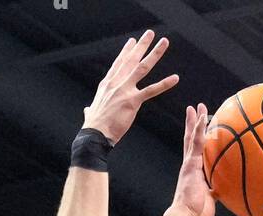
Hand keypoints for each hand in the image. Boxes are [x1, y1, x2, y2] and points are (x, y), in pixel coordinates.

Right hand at [83, 30, 178, 145]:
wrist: (95, 134)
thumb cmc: (93, 126)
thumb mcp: (91, 112)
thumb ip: (91, 109)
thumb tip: (88, 110)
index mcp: (107, 84)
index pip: (119, 63)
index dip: (126, 51)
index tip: (133, 41)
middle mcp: (116, 83)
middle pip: (132, 59)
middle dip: (142, 45)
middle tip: (150, 33)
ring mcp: (125, 90)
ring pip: (143, 67)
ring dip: (155, 53)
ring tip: (164, 42)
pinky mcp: (133, 101)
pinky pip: (152, 90)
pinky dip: (164, 84)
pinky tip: (175, 78)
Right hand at [172, 105, 215, 215]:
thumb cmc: (198, 214)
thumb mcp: (211, 199)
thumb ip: (216, 191)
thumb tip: (226, 190)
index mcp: (194, 173)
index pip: (196, 152)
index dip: (198, 140)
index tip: (201, 129)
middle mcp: (190, 165)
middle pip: (191, 140)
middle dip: (194, 125)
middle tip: (196, 110)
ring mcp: (189, 163)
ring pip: (192, 138)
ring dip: (196, 121)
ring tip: (198, 106)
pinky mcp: (190, 164)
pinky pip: (196, 143)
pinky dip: (199, 129)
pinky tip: (203, 116)